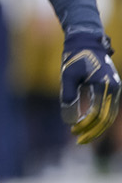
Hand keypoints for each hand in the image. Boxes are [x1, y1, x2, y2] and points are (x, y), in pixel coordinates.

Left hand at [61, 30, 119, 144]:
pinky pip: (108, 108)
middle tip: (78, 140)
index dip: (86, 126)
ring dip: (96, 126)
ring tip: (81, 135)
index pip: (98, 114)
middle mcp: (114, 89)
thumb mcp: (68, 75)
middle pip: (107, 118)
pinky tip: (86, 123)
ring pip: (109, 115)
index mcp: (105, 86)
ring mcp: (114, 89)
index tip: (73, 132)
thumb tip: (69, 115)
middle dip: (93, 131)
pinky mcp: (111, 88)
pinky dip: (99, 118)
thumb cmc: (75, 57)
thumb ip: (69, 94)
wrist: (86, 42)